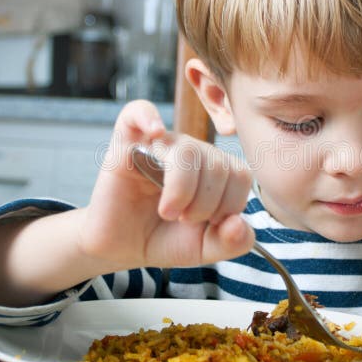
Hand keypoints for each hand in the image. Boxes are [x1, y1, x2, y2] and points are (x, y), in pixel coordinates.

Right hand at [78, 100, 254, 270]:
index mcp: (213, 169)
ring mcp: (158, 145)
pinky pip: (138, 112)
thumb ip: (232, 242)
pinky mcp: (126, 144)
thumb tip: (238, 224)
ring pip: (186, 150)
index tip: (210, 224)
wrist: (122, 247)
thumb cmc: (164, 238)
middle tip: (184, 220)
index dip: (230, 204)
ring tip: (168, 211)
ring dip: (182, 189)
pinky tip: (155, 131)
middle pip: (216, 163)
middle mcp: (190, 152)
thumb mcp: (204, 249)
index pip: (240, 173)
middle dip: (205, 204)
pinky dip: (147, 116)